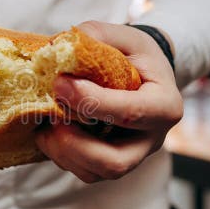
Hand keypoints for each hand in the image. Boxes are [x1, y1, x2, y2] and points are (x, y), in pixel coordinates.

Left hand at [36, 21, 182, 182]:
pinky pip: (84, 172)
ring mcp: (132, 156)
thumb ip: (96, 35)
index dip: (90, 101)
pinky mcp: (111, 162)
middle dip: (75, 144)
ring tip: (45, 124)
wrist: (144, 75)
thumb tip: (58, 46)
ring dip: (62, 152)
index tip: (60, 82)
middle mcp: (152, 139)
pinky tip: (49, 131)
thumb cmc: (136, 56)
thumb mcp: (125, 37)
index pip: (130, 113)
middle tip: (52, 116)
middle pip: (115, 162)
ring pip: (96, 173)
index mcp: (164, 105)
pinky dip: (60, 156)